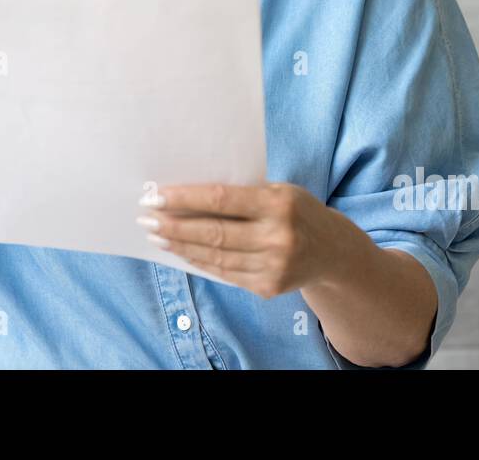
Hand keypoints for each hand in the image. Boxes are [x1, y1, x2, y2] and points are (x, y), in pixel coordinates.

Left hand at [137, 182, 344, 298]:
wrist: (332, 251)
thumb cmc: (296, 210)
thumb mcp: (278, 191)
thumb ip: (242, 194)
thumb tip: (186, 195)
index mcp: (278, 203)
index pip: (221, 198)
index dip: (185, 198)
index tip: (155, 196)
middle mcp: (277, 236)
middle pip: (213, 232)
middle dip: (174, 226)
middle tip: (146, 219)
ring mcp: (273, 266)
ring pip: (215, 256)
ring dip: (181, 246)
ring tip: (157, 235)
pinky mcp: (268, 287)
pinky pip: (225, 273)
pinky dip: (199, 261)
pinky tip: (182, 252)